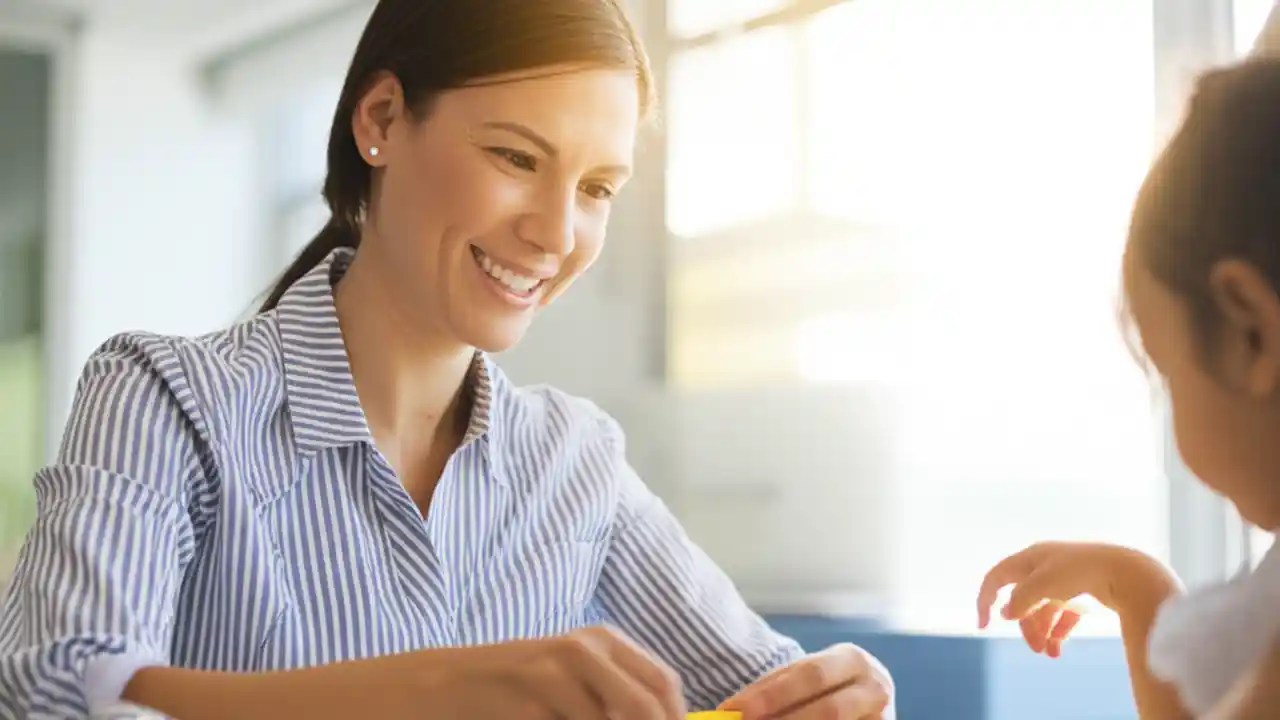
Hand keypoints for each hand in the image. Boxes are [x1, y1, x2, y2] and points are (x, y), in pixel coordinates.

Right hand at [433, 624, 685, 718]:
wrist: (453, 684)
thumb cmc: (524, 687)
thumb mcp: (576, 678)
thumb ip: (619, 694)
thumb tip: (668, 719)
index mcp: (603, 640)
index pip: (664, 683)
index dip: (675, 718)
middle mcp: (583, 650)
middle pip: (645, 706)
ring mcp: (553, 674)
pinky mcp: (528, 702)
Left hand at [720, 644, 890, 718]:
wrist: (860, 700)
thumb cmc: (818, 690)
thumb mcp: (801, 679)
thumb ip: (771, 691)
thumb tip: (729, 712)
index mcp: (853, 659)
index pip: (808, 675)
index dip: (768, 695)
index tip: (730, 710)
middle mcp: (876, 688)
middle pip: (827, 711)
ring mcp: (883, 718)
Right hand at [976, 542, 1179, 657]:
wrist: (1127, 572)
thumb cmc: (1081, 572)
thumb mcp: (1042, 584)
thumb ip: (1020, 599)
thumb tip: (1007, 612)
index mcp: (1030, 558)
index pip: (997, 578)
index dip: (985, 600)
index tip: (984, 625)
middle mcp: (1044, 567)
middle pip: (1023, 601)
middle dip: (1026, 626)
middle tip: (1035, 648)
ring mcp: (1064, 581)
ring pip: (1043, 611)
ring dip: (1042, 633)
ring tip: (1048, 653)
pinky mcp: (1082, 593)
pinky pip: (1062, 615)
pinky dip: (1058, 631)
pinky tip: (1058, 648)